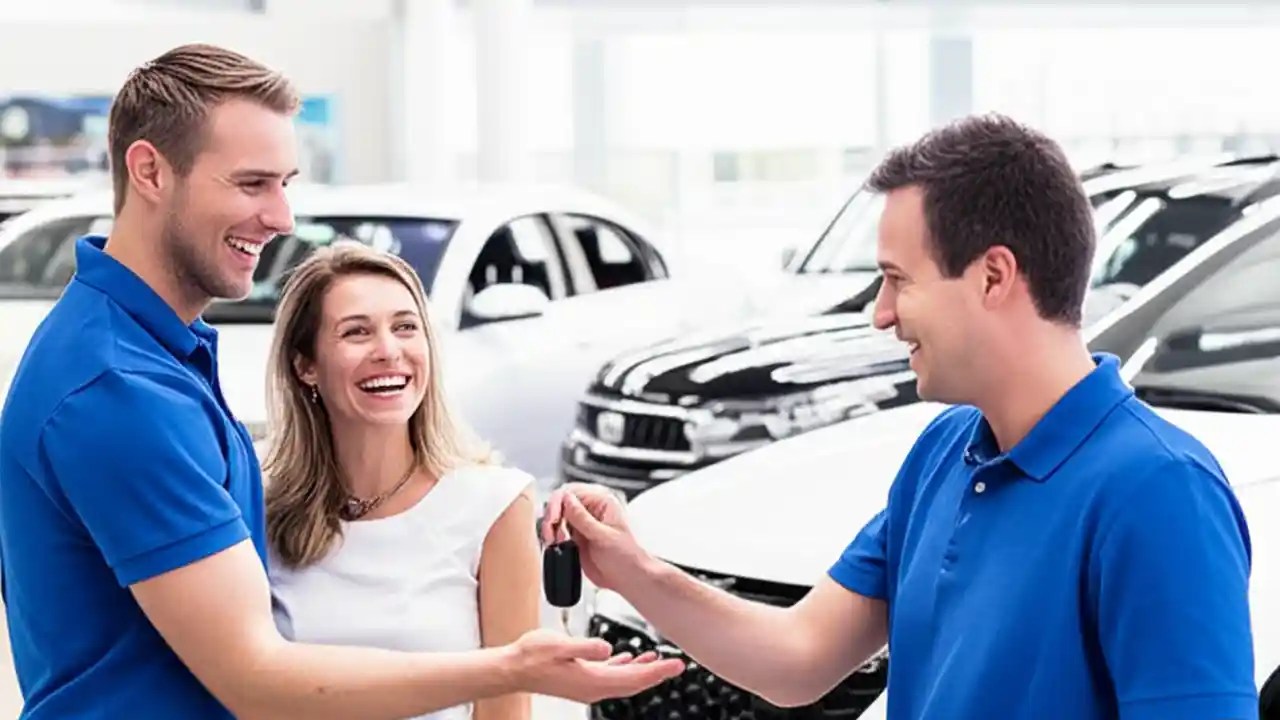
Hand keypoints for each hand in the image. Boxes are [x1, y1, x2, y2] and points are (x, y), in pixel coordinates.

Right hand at [510, 629, 683, 702]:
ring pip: (623, 681)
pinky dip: (624, 669)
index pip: (634, 678)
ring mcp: (587, 685)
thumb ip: (586, 647)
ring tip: (657, 661)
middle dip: (656, 674)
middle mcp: (593, 687)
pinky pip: (610, 677)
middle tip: (676, 664)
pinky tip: (627, 660)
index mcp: (592, 680)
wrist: (513, 669)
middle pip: (634, 683)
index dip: (658, 672)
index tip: (676, 665)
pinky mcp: (581, 680)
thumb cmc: (532, 656)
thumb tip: (608, 649)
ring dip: (642, 672)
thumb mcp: (559, 645)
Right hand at [540, 483, 646, 591]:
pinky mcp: (576, 539)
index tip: (554, 519)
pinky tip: (555, 545)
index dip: (559, 503)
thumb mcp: (603, 536)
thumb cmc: (627, 556)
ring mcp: (582, 525)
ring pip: (557, 518)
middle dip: (552, 516)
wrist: (628, 578)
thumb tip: (566, 500)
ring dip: (551, 528)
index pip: (573, 492)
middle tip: (551, 532)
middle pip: (561, 503)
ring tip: (554, 541)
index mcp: (602, 502)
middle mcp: (591, 511)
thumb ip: (582, 518)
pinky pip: (558, 533)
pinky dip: (552, 538)